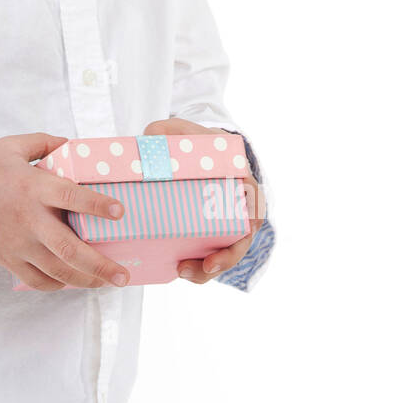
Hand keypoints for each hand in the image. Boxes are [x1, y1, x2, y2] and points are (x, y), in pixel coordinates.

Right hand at [0, 134, 133, 290]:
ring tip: (107, 283)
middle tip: (124, 275)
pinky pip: (36, 280)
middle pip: (70, 249)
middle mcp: (28, 219)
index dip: (97, 205)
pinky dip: (57, 285)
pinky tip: (71, 281)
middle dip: (101, 266)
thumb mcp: (11, 145)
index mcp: (31, 187)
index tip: (120, 212)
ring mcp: (18, 244)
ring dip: (86, 280)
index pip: (71, 197)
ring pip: (58, 271)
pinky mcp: (7, 259)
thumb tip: (73, 144)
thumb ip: (45, 143)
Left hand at [142, 118, 265, 283]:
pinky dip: (198, 267)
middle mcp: (238, 205)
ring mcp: (225, 223)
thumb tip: (149, 140)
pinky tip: (177, 270)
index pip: (254, 197)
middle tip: (209, 265)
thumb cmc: (189, 142)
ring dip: (208, 268)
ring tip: (183, 271)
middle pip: (244, 236)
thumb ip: (165, 132)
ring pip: (226, 253)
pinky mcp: (209, 235)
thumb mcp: (177, 131)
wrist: (189, 154)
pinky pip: (209, 256)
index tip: (245, 224)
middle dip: (229, 256)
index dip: (252, 213)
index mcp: (238, 177)